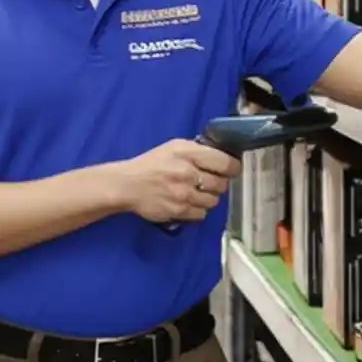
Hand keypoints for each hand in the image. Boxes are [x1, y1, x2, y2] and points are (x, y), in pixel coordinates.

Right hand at [111, 139, 241, 223]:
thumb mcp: (175, 147)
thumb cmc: (152, 164)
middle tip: (210, 181)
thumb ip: (198, 150)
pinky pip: (202, 214)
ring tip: (197, 192)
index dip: (233, 167)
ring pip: (213, 201)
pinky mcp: (178, 211)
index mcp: (188, 153)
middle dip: (219, 183)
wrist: (127, 184)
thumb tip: (222, 156)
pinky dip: (199, 210)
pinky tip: (189, 202)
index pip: (225, 163)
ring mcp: (183, 194)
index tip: (232, 170)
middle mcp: (188, 173)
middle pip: (222, 184)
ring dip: (209, 197)